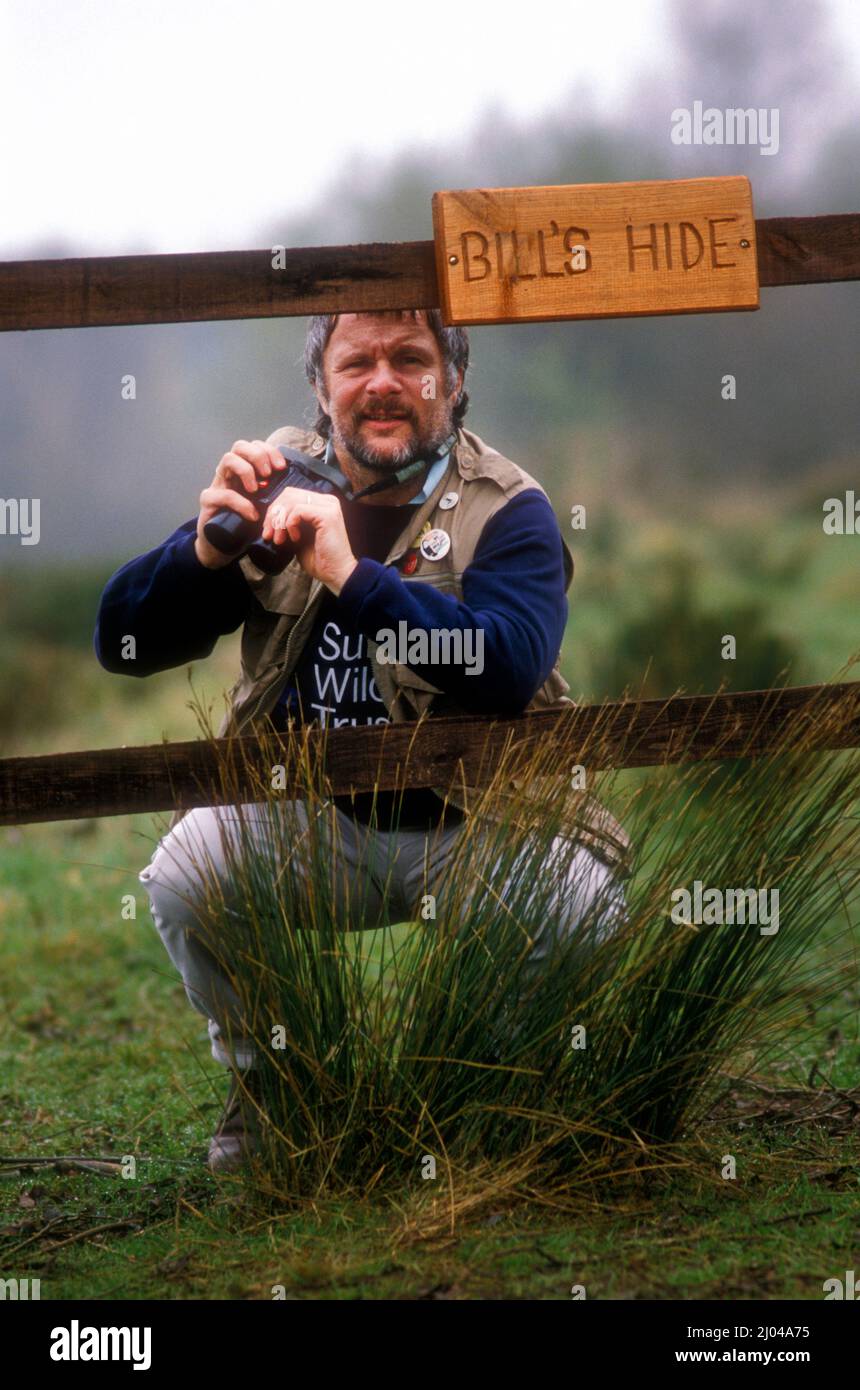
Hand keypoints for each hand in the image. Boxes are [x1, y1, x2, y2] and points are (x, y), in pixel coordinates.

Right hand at [195, 439, 286, 568]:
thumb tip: (297, 485)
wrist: (221, 546)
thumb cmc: (246, 524)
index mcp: (243, 471)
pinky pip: (224, 494)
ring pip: (228, 459)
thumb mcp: (264, 505)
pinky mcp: (208, 501)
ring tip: (257, 490)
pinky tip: (252, 514)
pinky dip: (241, 503)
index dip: (269, 451)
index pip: (255, 446)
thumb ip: (274, 493)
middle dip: (257, 455)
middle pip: (240, 446)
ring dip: (247, 471)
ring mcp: (217, 485)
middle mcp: (229, 473)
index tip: (281, 467)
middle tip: (269, 474)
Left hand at [262, 488, 357, 593]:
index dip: (275, 510)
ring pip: (291, 501)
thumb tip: (270, 517)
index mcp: (321, 504)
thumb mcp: (299, 535)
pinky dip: (290, 524)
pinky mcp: (327, 515)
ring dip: (279, 521)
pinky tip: (295, 538)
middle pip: (289, 494)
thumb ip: (289, 522)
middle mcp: (327, 501)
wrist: (336, 573)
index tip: (268, 530)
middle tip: (269, 534)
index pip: (291, 494)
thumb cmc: (320, 559)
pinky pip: (298, 510)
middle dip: (274, 514)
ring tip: (280, 539)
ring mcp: (329, 506)